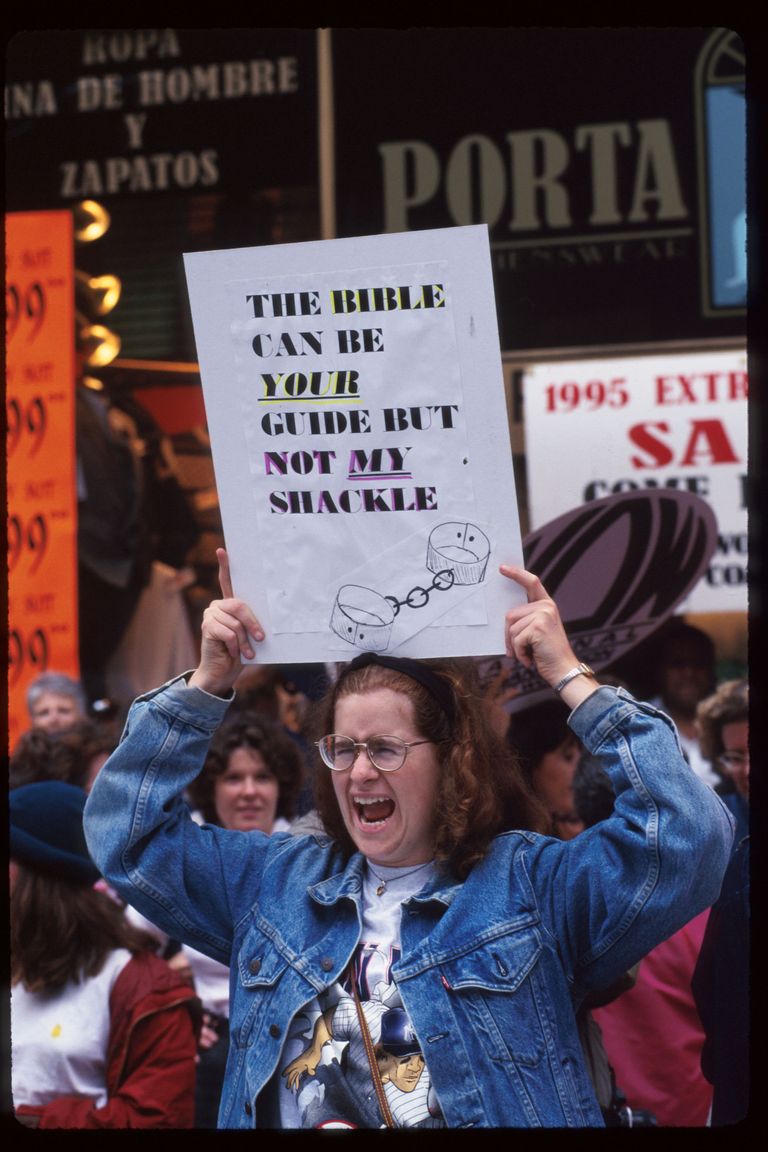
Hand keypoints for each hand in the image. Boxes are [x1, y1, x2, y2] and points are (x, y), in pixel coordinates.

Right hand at [189, 549, 264, 696]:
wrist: (222, 672)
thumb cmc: (240, 653)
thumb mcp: (250, 635)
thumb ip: (252, 622)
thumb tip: (267, 617)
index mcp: (229, 605)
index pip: (227, 581)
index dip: (225, 566)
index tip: (223, 550)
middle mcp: (218, 607)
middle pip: (240, 605)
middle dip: (253, 623)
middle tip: (261, 638)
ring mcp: (210, 616)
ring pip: (236, 623)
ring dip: (245, 641)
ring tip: (245, 652)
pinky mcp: (207, 627)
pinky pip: (229, 633)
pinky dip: (235, 646)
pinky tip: (232, 653)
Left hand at [499, 566, 594, 702]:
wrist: (564, 670)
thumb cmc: (548, 654)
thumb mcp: (537, 631)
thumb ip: (526, 619)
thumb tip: (506, 618)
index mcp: (546, 605)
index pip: (531, 582)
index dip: (516, 574)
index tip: (502, 568)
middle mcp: (546, 607)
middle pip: (510, 614)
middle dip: (509, 635)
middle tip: (517, 650)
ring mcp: (543, 615)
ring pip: (511, 628)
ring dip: (515, 646)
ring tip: (528, 654)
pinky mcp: (538, 627)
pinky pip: (516, 639)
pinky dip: (519, 653)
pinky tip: (530, 658)